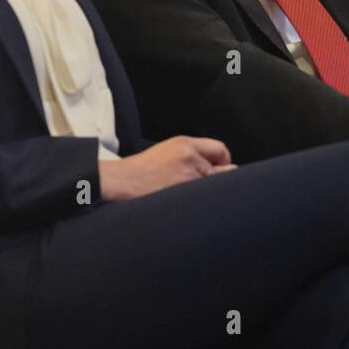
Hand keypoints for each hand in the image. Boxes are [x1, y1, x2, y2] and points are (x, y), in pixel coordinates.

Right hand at [98, 136, 234, 201]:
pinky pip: (203, 199)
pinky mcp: (185, 193)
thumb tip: (212, 163)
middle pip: (225, 170)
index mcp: (185, 144)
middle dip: (223, 179)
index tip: (223, 167)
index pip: (220, 149)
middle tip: (216, 186)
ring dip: (210, 193)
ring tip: (196, 196)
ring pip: (214, 187)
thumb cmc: (142, 169)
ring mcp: (189, 177)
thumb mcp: (167, 150)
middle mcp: (190, 158)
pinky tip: (191, 203)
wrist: (123, 181)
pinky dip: (202, 203)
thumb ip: (191, 154)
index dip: (224, 160)